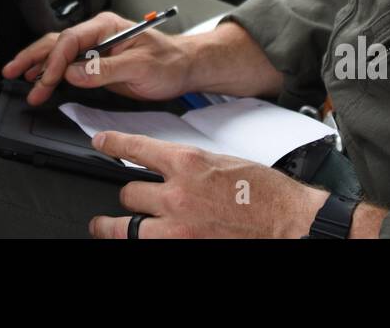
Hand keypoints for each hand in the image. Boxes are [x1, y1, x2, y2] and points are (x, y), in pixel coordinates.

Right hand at [0, 11, 193, 105]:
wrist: (183, 67)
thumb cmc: (168, 62)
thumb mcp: (140, 66)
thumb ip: (106, 70)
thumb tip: (75, 73)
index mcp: (106, 27)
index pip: (71, 41)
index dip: (55, 61)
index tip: (45, 81)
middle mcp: (97, 34)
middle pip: (57, 42)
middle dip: (33, 58)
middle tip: (12, 72)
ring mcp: (95, 48)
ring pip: (58, 52)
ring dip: (37, 65)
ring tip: (17, 76)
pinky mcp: (97, 63)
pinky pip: (68, 65)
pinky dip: (50, 72)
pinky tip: (38, 79)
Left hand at [87, 131, 325, 237]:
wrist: (289, 221)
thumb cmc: (264, 191)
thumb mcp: (222, 162)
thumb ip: (190, 166)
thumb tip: (169, 168)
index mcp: (187, 163)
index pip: (136, 148)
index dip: (112, 143)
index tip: (100, 142)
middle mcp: (177, 194)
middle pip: (127, 193)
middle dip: (128, 196)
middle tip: (128, 197)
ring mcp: (178, 227)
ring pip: (125, 228)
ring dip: (115, 227)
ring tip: (103, 226)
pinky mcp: (184, 247)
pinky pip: (149, 246)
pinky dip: (145, 242)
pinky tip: (142, 239)